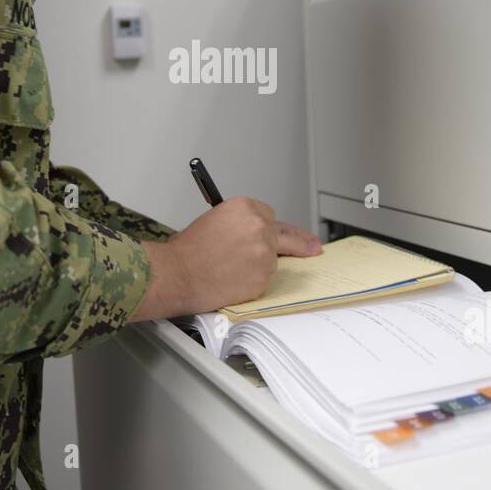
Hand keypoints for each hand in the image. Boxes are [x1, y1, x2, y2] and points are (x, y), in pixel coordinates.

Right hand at [130, 198, 321, 320]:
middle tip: (313, 247)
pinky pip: (265, 279)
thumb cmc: (186, 251)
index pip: (268, 215)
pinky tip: (233, 280)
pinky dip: (253, 282)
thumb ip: (239, 224)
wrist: (176, 274)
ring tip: (232, 270)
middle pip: (285, 234)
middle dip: (300, 241)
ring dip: (259, 266)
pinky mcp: (262, 276)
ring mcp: (263, 252)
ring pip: (272, 260)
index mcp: (244, 207)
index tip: (280, 233)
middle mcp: (258, 226)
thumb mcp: (213, 221)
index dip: (268, 227)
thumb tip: (252, 235)